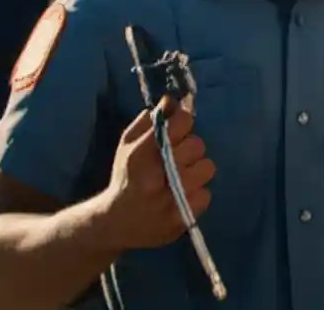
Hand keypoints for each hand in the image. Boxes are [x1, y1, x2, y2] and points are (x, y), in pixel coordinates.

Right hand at [102, 95, 215, 252]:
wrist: (116, 222)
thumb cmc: (125, 177)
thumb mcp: (128, 144)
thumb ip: (150, 120)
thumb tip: (172, 100)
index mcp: (143, 152)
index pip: (183, 121)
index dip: (183, 122)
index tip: (178, 129)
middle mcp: (159, 173)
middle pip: (197, 144)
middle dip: (189, 147)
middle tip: (178, 156)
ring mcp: (173, 197)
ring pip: (207, 168)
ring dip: (197, 169)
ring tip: (182, 176)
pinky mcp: (184, 217)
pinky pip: (206, 193)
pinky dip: (197, 193)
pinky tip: (182, 195)